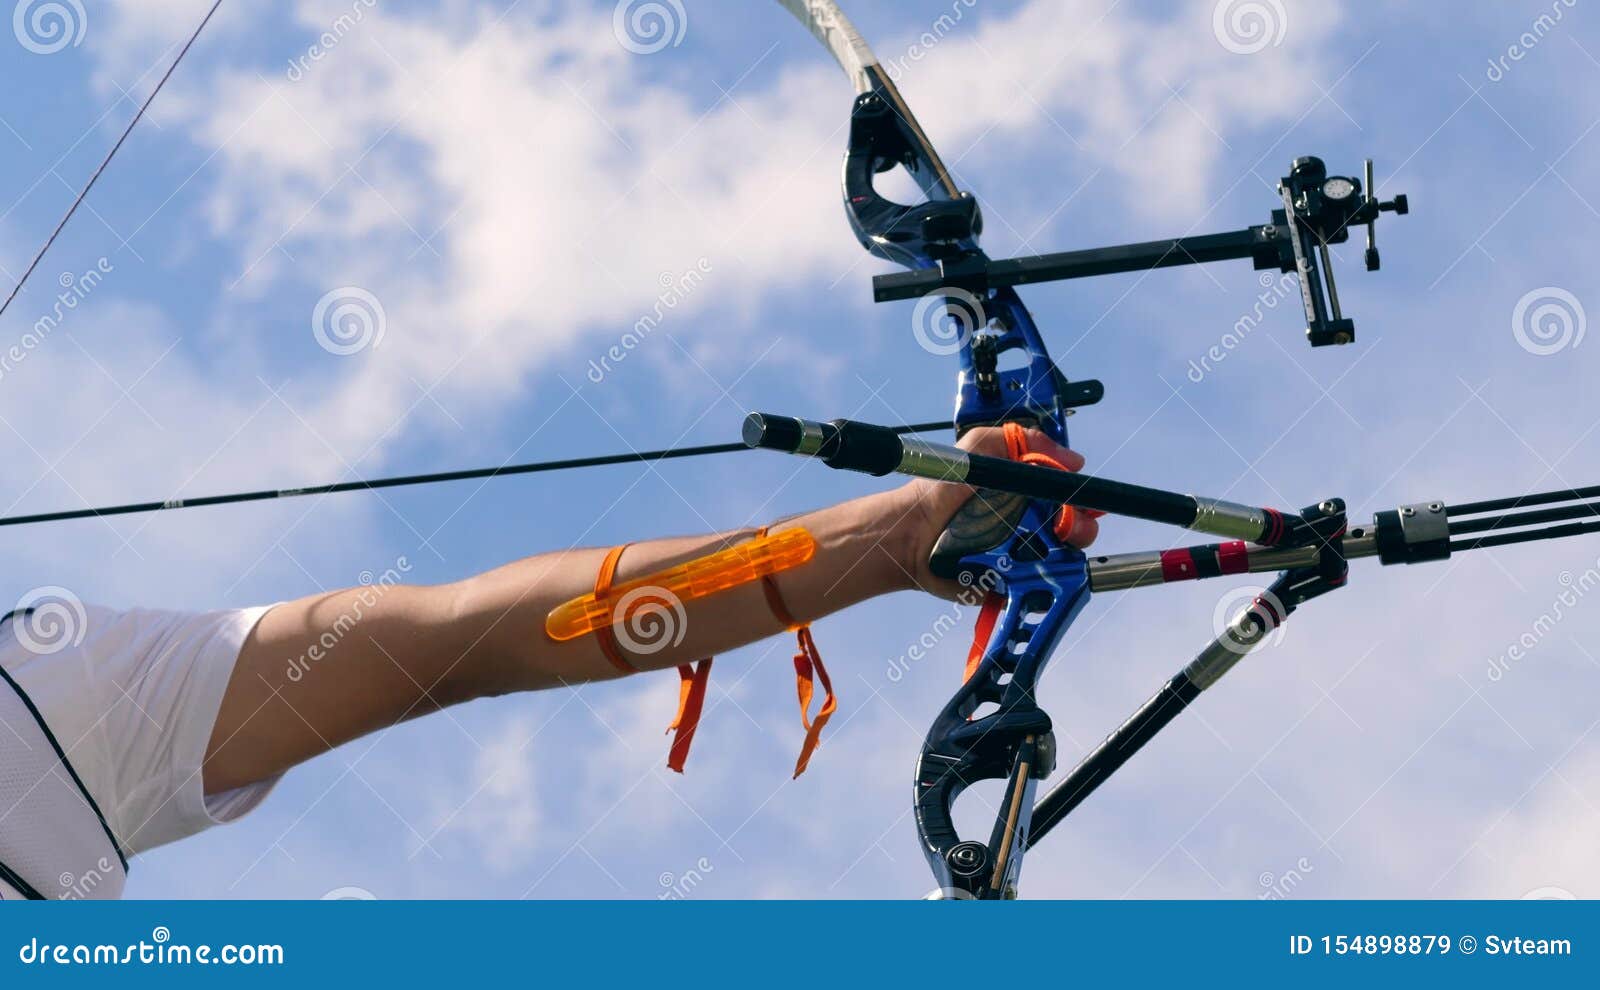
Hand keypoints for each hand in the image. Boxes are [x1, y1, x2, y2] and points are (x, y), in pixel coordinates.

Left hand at [895, 425, 1098, 598]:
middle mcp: (1029, 523)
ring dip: (1066, 552)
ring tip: (1051, 544)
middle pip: (1075, 529)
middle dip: (1080, 527)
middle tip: (1064, 525)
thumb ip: (1024, 441)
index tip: (1082, 502)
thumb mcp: (981, 446)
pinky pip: (1039, 586)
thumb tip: (1073, 458)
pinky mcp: (1011, 582)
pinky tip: (1038, 570)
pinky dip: (1046, 582)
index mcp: (1028, 491)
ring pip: (1063, 558)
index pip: (1070, 497)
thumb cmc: (942, 486)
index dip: (1082, 500)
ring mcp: (1022, 554)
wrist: (913, 531)